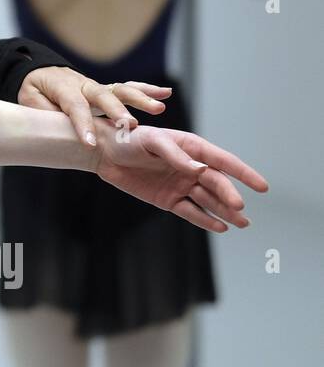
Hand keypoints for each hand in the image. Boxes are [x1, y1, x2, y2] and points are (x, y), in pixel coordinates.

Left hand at [19, 67, 170, 145]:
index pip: (75, 108)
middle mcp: (84, 86)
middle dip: (117, 111)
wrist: (40, 74)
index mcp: (64, 89)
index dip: (83, 125)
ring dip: (141, 99)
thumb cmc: (35, 92)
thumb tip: (55, 125)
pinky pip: (128, 89)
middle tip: (130, 125)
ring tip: (159, 108)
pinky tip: (165, 93)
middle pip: (103, 97)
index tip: (91, 144)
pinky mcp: (107, 91)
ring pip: (121, 90)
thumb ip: (44, 112)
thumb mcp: (30, 101)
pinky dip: (147, 90)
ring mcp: (98, 88)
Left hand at [88, 119, 267, 231]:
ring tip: (242, 223)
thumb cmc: (129, 139)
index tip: (262, 186)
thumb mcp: (151, 141)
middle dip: (229, 196)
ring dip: (225, 211)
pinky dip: (205, 220)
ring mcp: (180, 185)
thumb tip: (199, 170)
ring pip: (208, 200)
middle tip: (239, 207)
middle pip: (216, 184)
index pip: (223, 162)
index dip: (244, 173)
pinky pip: (190, 211)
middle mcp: (190, 167)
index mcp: (192, 148)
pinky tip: (220, 227)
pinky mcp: (168, 200)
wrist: (104, 153)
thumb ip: (175, 155)